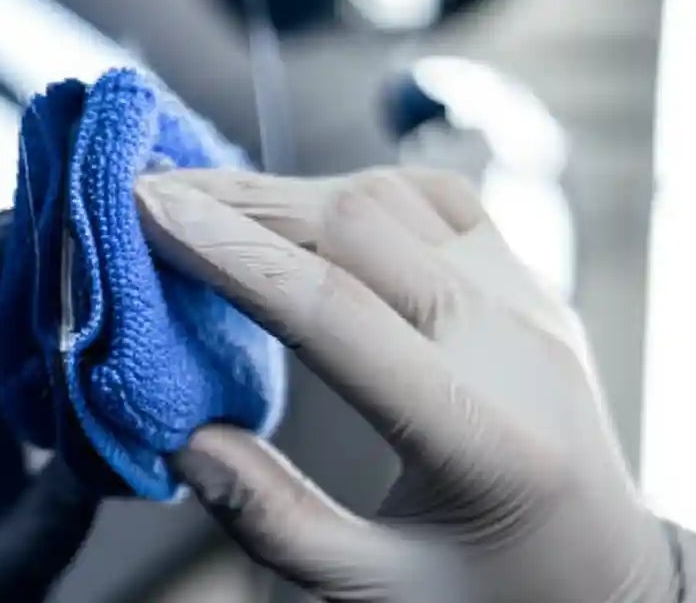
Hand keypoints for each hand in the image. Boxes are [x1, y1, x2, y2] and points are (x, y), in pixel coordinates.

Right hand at [134, 168, 682, 601]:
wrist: (606, 576)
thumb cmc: (491, 595)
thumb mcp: (376, 592)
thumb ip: (274, 519)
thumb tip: (180, 439)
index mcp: (479, 433)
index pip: (332, 310)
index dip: (228, 252)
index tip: (147, 208)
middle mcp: (516, 346)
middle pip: (357, 226)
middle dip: (242, 201)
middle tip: (152, 191)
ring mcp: (531, 303)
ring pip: (395, 196)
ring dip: (293, 192)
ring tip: (212, 202)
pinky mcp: (531, 285)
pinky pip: (440, 200)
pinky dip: (357, 191)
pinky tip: (305, 211)